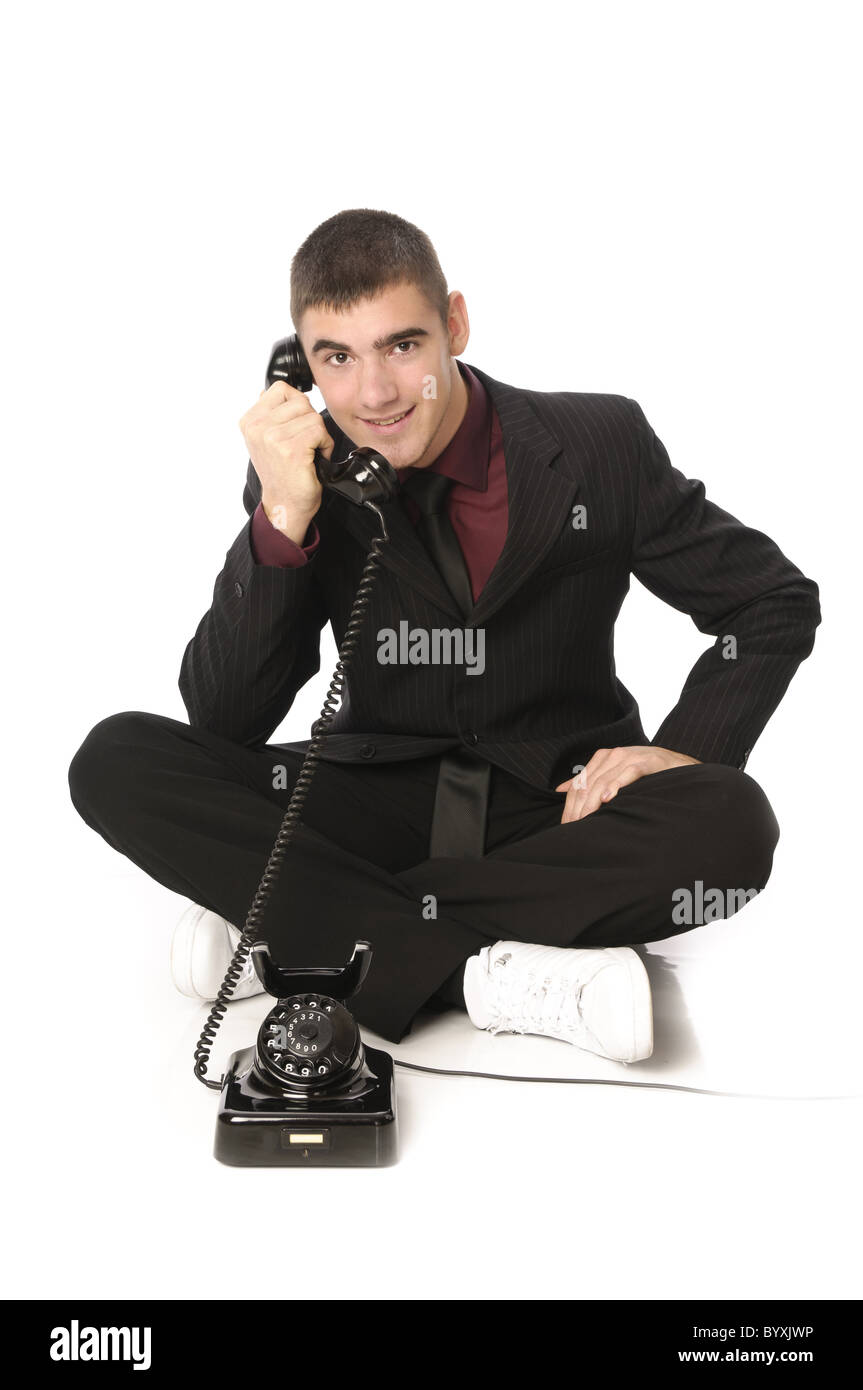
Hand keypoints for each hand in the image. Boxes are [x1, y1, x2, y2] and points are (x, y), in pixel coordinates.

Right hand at [238, 380, 331, 537]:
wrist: (285, 504)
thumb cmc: (282, 473)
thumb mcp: (266, 439)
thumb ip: (269, 413)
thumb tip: (273, 389)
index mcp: (250, 421)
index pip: (281, 388)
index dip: (297, 406)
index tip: (295, 428)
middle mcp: (257, 427)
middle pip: (301, 401)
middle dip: (310, 421)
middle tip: (304, 444)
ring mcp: (272, 437)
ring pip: (313, 416)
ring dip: (319, 435)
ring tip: (308, 452)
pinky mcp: (290, 449)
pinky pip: (319, 431)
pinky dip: (324, 445)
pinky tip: (314, 459)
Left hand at [554, 746, 700, 823]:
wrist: (682, 765)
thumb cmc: (648, 774)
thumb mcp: (616, 775)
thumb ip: (590, 781)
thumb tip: (561, 790)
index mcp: (603, 758)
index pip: (579, 784)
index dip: (570, 806)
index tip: (566, 827)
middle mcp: (614, 755)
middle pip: (587, 784)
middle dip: (578, 808)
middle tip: (574, 830)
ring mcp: (630, 756)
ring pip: (603, 780)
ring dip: (592, 803)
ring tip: (585, 820)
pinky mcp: (647, 761)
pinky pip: (628, 773)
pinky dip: (616, 786)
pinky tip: (607, 799)